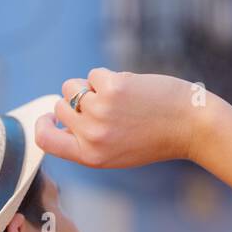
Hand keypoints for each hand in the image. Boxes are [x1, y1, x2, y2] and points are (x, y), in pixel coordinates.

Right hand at [36, 69, 215, 167]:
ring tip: (120, 99)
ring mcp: (99, 111)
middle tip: (108, 107)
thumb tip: (60, 114)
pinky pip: (94, 74)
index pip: (44, 140)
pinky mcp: (111, 87)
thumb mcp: (117, 152)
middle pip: (60, 107)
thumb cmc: (155, 139)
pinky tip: (133, 90)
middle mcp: (91, 136)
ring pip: (73, 87)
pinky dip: (110, 77)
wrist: (190, 126)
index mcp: (90, 157)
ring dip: (91, 87)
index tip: (49, 116)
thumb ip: (88, 139)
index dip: (41, 124)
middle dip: (77, 102)